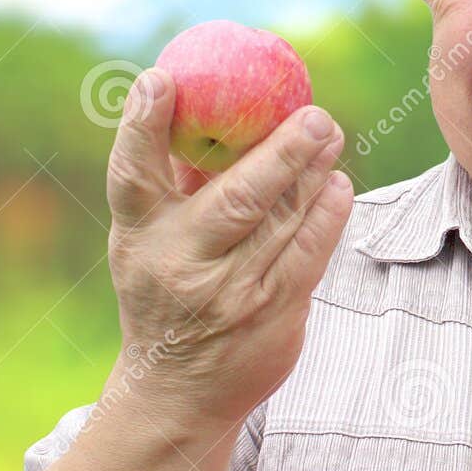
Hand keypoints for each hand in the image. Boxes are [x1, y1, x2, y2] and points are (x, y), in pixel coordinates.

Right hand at [105, 66, 353, 432]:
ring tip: (330, 134)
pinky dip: (328, 216)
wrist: (177, 391)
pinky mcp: (272, 313)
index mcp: (139, 235)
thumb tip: (203, 102)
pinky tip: (339, 186)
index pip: (132, 175)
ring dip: (314, 174)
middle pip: (234, 198)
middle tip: (313, 113)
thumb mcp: (147, 241)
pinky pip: (308, 254)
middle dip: (279, 151)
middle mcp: (181, 263)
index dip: (142, 125)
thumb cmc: (165, 291)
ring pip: (281, 221)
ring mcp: (229, 291)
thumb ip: (173, 182)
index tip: (160, 78)